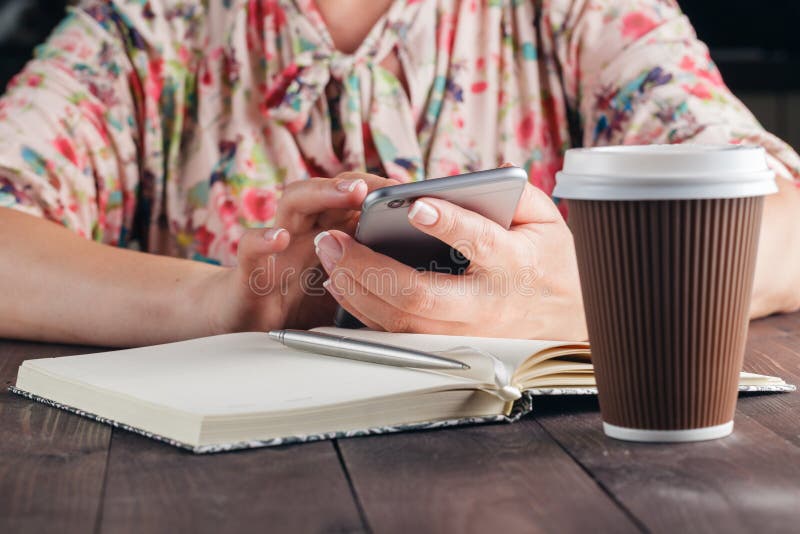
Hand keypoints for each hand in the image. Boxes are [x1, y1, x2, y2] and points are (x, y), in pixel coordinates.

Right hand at [204, 173, 397, 333]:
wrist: (242, 321)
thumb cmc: (299, 305)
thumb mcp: (347, 292)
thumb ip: (376, 277)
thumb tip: (423, 282)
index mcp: (329, 234)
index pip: (354, 200)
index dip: (381, 192)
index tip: (412, 193)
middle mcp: (303, 232)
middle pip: (329, 193)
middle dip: (360, 184)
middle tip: (387, 185)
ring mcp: (276, 247)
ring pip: (293, 204)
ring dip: (322, 193)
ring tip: (351, 192)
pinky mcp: (249, 271)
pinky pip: (250, 248)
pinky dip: (262, 240)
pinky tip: (279, 239)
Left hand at [314, 182, 587, 339]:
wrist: (568, 316)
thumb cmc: (549, 260)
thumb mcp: (545, 219)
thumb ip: (514, 194)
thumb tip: (479, 176)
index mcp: (514, 263)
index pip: (481, 244)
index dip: (450, 225)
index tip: (418, 206)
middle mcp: (486, 303)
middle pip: (421, 296)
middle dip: (370, 268)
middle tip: (336, 240)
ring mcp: (465, 330)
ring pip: (401, 321)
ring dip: (357, 289)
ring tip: (330, 255)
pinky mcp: (448, 342)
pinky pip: (398, 332)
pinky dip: (364, 309)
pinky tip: (342, 282)